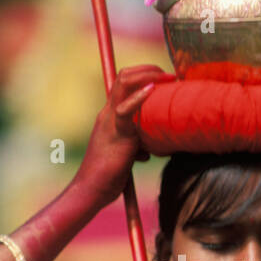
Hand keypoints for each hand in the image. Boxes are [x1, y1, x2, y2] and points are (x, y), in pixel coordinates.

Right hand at [77, 65, 173, 205]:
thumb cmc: (108, 176)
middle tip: (170, 75)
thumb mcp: (124, 154)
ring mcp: (110, 121)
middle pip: (124, 76)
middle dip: (149, 69)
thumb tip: (150, 149)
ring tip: (168, 78)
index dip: (144, 74)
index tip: (165, 80)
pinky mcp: (117, 134)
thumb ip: (135, 145)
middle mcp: (108, 113)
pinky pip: (126, 111)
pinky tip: (153, 90)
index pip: (124, 83)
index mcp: (110, 116)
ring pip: (124, 84)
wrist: (91, 191)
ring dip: (148, 75)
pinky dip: (139, 98)